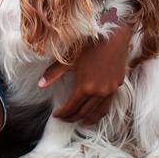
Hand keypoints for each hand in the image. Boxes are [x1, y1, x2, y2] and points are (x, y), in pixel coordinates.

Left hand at [39, 9, 138, 125]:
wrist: (114, 34)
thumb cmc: (90, 44)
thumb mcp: (69, 58)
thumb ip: (54, 73)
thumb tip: (40, 84)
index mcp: (86, 86)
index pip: (72, 107)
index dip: (62, 113)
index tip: (55, 115)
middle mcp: (99, 92)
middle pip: (84, 113)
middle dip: (72, 118)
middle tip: (64, 119)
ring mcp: (110, 90)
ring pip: (98, 113)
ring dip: (88, 119)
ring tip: (80, 122)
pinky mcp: (118, 85)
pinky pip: (108, 105)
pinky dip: (100, 112)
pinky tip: (95, 112)